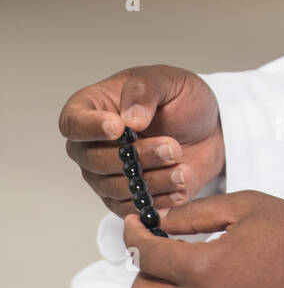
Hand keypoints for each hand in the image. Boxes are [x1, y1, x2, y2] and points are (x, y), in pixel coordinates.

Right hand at [59, 65, 223, 216]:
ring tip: (183, 170)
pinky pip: (132, 207)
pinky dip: (157, 200)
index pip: (73, 122)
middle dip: (137, 156)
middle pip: (95, 160)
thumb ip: (145, 91)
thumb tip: (131, 118)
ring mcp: (104, 175)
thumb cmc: (180, 99)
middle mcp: (91, 145)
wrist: (207, 129)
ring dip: (152, 180)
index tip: (118, 127)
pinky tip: (180, 187)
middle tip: (171, 147)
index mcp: (93, 107)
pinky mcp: (125, 198)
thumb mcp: (168, 80)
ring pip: (116, 186)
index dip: (90, 128)